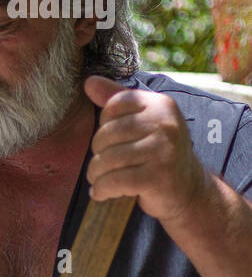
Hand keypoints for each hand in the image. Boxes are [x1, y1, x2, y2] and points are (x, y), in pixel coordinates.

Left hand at [83, 75, 209, 227]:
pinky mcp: (157, 176)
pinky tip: (102, 193)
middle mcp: (164, 123)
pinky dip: (102, 190)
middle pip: (107, 134)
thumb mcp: (144, 124)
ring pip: (108, 159)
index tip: (108, 143)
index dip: (103, 126)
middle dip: (97, 154)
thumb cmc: (160, 156)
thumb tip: (89, 82)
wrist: (188, 190)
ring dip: (96, 175)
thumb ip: (117, 101)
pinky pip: (115, 181)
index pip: (115, 105)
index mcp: (160, 105)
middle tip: (99, 168)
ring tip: (98, 181)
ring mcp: (163, 150)